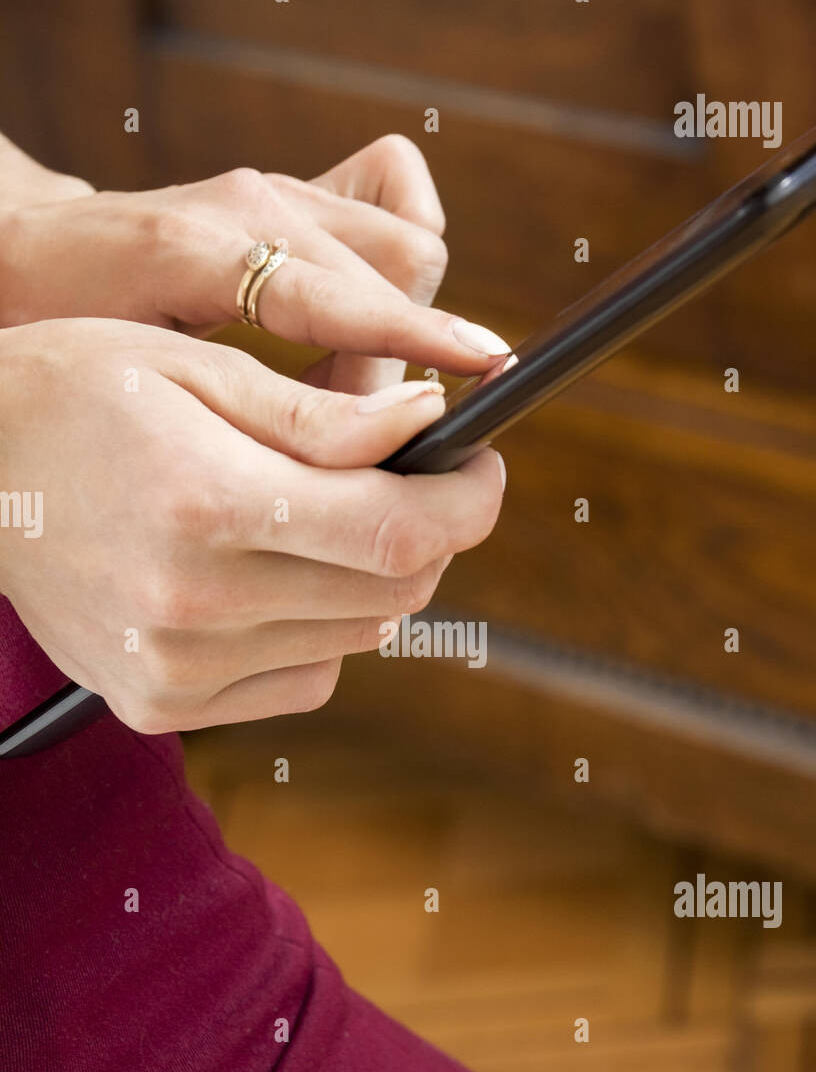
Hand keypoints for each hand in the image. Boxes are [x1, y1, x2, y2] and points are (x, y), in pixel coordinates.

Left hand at [0, 135, 511, 392]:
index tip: (483, 369)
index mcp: (201, 249)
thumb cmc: (69, 330)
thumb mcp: (142, 383)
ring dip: (401, 328)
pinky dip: (400, 277)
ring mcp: (278, 189)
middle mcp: (251, 204)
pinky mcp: (295, 188)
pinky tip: (353, 333)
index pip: (339, 290)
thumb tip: (367, 443)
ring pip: (411, 241)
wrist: (32, 255)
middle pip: (401, 266)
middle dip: (400, 361)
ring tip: (340, 394)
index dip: (418, 336)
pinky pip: (397, 208)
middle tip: (349, 433)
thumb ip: (257, 407)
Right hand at [0, 319, 503, 732]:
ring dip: (374, 581)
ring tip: (327, 520)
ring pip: (357, 640)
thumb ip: (322, 413)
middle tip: (412, 483)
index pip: (400, 532)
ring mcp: (176, 668)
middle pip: (393, 593)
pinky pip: (303, 681)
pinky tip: (278, 578)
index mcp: (208, 505)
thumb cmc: (77, 394)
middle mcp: (195, 606)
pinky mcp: (162, 704)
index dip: (469, 500)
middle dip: (430, 535)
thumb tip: (429, 426)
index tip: (483, 468)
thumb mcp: (197, 368)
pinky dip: (320, 631)